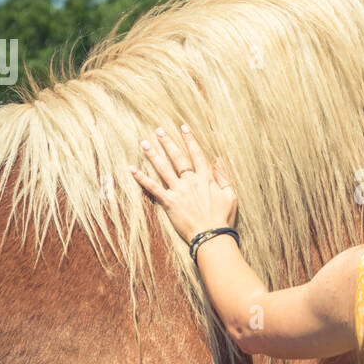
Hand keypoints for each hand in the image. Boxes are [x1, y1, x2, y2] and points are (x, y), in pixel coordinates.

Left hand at [130, 125, 237, 243]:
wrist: (212, 236)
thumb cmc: (223, 219)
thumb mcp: (231, 196)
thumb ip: (224, 178)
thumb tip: (218, 161)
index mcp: (206, 179)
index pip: (196, 154)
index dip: (190, 140)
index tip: (183, 127)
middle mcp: (191, 181)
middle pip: (177, 158)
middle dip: (167, 142)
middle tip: (158, 130)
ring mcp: (179, 191)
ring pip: (163, 169)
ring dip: (153, 155)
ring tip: (144, 143)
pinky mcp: (169, 203)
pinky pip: (153, 188)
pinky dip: (142, 178)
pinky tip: (132, 169)